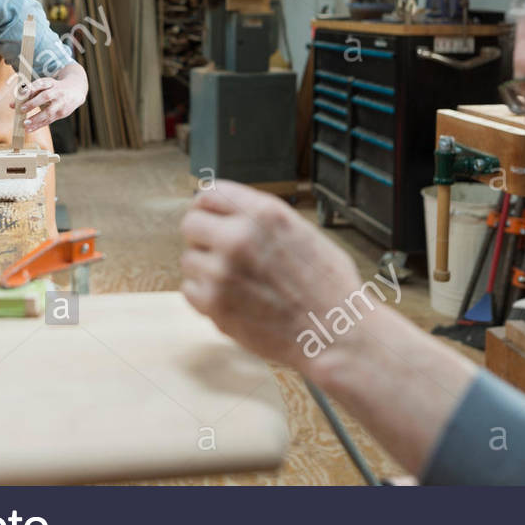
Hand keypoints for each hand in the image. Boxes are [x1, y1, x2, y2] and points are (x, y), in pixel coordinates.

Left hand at [11, 75, 83, 131]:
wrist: (75, 91)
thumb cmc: (54, 88)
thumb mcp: (44, 85)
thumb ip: (28, 93)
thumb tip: (12, 105)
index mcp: (51, 83)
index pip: (40, 83)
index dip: (31, 87)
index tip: (22, 92)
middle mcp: (57, 92)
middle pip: (45, 97)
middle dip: (33, 103)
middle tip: (21, 109)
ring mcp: (61, 103)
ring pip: (48, 112)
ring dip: (36, 119)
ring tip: (25, 124)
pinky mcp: (62, 113)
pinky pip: (50, 120)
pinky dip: (39, 125)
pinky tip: (30, 129)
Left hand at [180, 180, 367, 373]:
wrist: (335, 332)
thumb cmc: (328, 286)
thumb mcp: (303, 232)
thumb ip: (263, 220)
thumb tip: (232, 214)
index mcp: (264, 213)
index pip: (211, 193)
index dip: (208, 207)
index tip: (209, 217)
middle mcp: (239, 236)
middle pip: (191, 223)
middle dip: (202, 237)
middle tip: (217, 252)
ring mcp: (223, 271)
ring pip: (189, 259)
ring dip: (205, 269)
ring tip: (233, 281)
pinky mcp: (215, 303)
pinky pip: (190, 290)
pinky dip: (204, 296)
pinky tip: (230, 299)